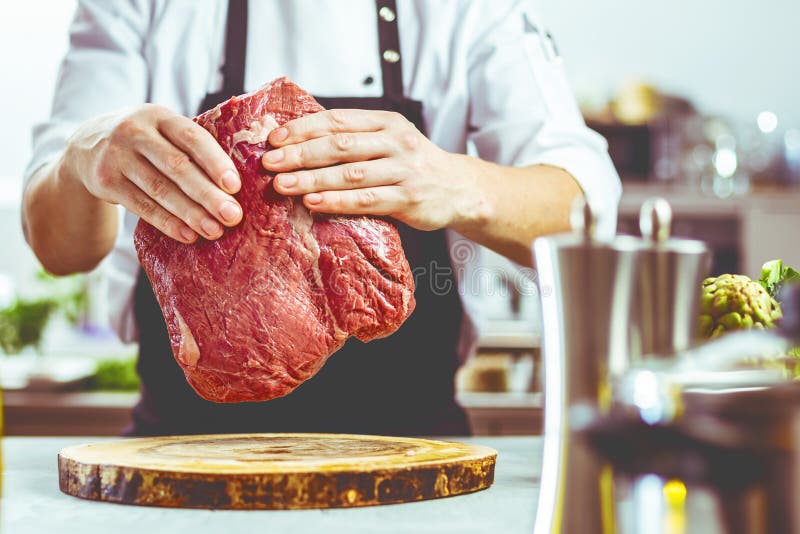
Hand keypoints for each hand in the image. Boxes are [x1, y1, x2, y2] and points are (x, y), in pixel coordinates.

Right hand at [63, 104, 242, 242]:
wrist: (88, 145)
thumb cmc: (146, 141)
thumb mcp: (163, 130)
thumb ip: (192, 147)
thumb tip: (237, 184)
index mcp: (159, 116)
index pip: (192, 137)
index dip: (215, 162)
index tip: (235, 186)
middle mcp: (135, 132)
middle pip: (177, 166)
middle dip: (207, 194)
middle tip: (233, 216)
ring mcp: (117, 157)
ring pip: (160, 190)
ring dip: (190, 214)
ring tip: (215, 230)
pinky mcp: (106, 182)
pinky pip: (142, 207)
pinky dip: (167, 223)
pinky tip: (188, 235)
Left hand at [262, 109, 481, 230]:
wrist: (459, 189)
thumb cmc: (413, 165)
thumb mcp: (389, 141)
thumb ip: (356, 139)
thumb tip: (299, 141)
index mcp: (386, 122)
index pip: (338, 120)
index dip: (303, 128)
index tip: (274, 138)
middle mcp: (396, 142)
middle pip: (340, 145)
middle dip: (300, 153)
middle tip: (270, 163)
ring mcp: (404, 171)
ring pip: (349, 174)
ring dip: (312, 179)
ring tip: (282, 185)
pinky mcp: (408, 199)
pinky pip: (366, 200)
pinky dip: (337, 201)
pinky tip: (313, 203)